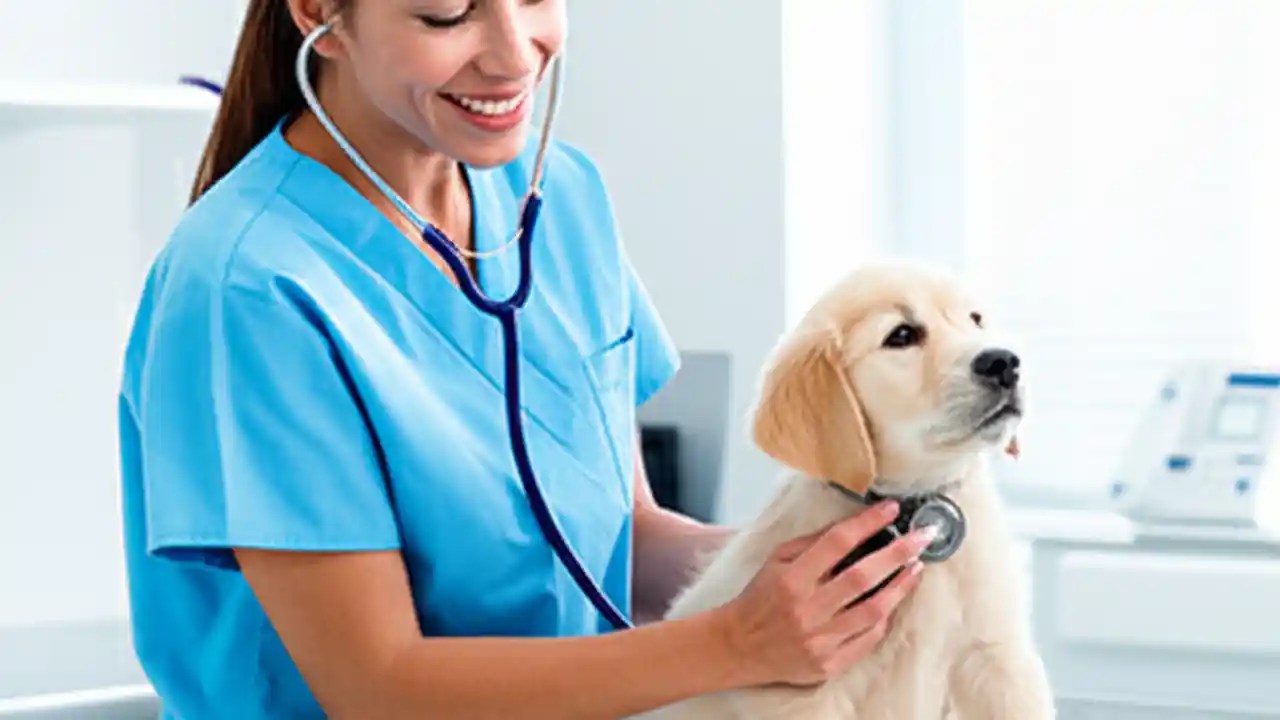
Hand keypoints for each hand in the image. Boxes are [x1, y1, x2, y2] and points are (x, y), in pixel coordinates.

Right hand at [714, 501, 931, 687]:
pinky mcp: (828, 664)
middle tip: (922, 536)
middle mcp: (806, 609)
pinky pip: (867, 639)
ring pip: (873, 610)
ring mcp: (819, 640)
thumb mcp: (776, 560)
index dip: (867, 523)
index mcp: (791, 579)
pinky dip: (884, 617)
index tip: (890, 509)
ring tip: (917, 567)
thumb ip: (812, 543)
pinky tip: (893, 600)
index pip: (836, 543)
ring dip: (900, 586)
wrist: (738, 646)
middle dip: (898, 552)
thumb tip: (854, 526)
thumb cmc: (759, 598)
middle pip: (862, 576)